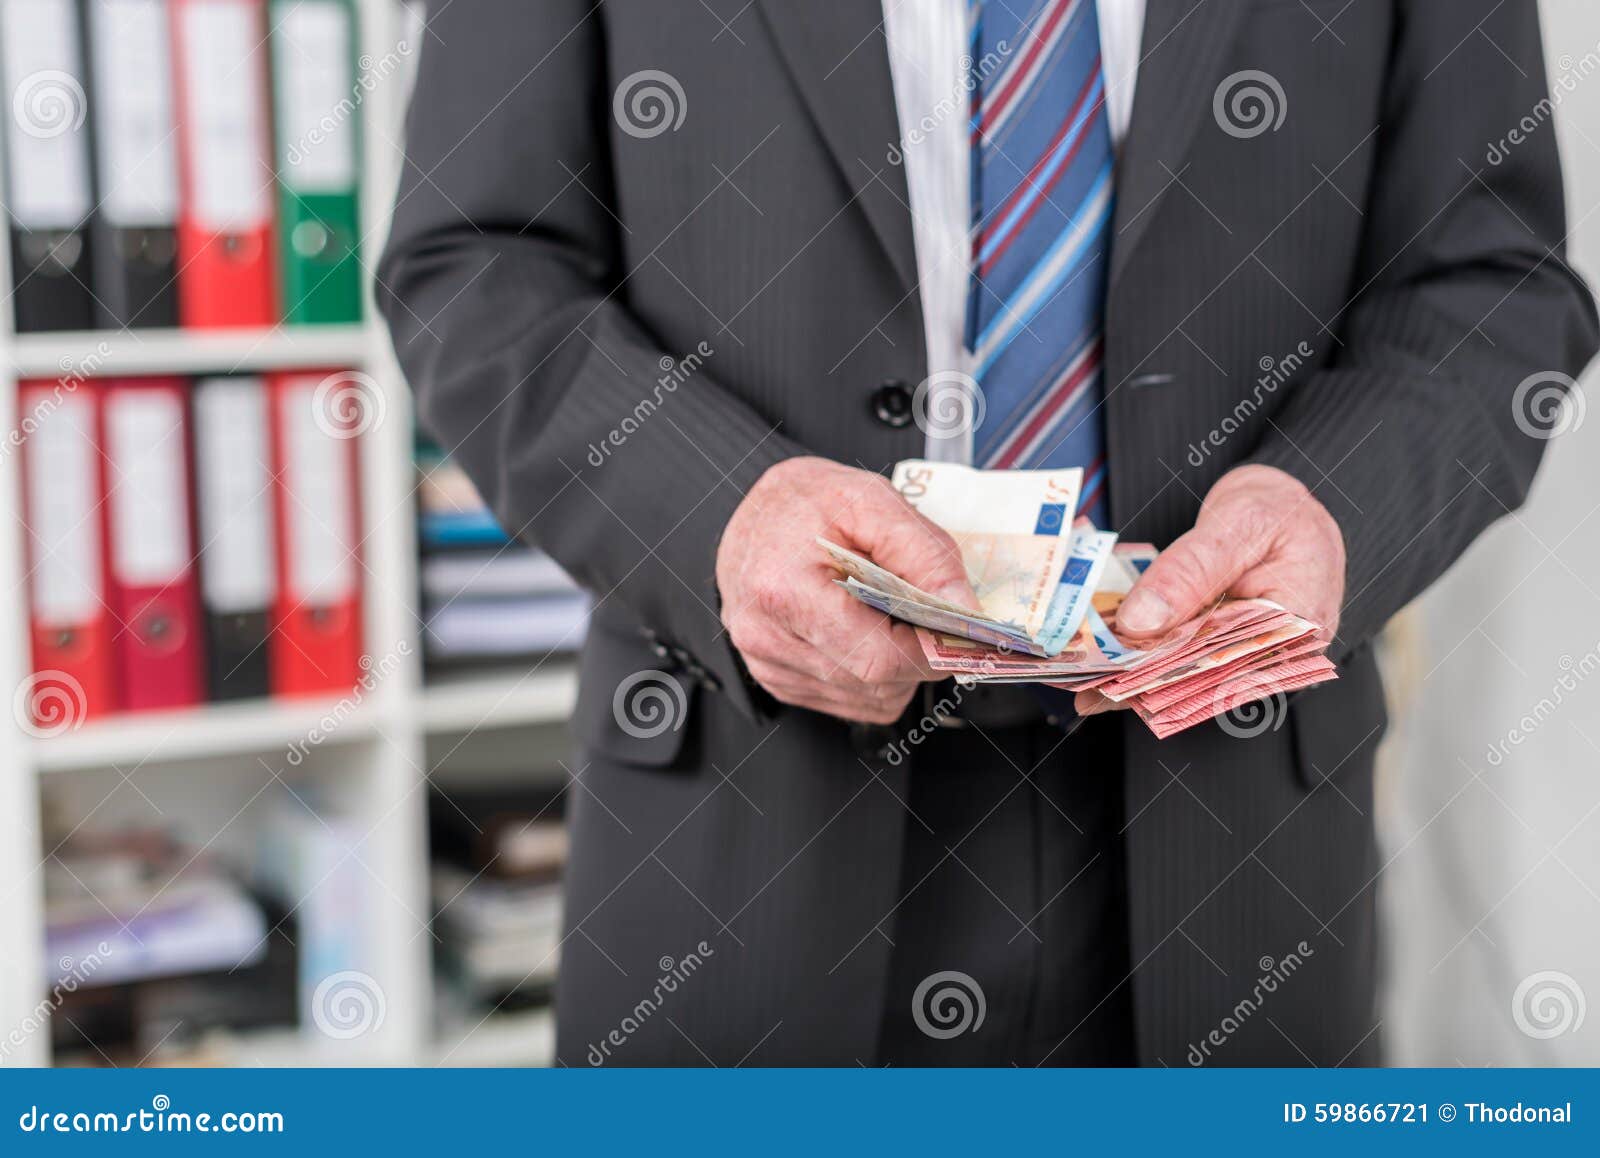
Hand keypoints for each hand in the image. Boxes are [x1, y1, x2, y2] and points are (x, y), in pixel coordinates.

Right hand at [717, 456, 979, 724]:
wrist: (755, 507)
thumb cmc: (806, 500)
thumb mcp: (872, 500)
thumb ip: (926, 554)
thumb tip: (964, 610)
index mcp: (786, 591)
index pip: (878, 658)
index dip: (931, 651)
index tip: (960, 632)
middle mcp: (767, 636)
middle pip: (876, 684)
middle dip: (918, 655)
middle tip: (929, 615)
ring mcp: (767, 663)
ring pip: (867, 700)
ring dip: (897, 669)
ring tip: (890, 617)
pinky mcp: (775, 678)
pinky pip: (847, 702)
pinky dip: (871, 676)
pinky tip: (865, 632)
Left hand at [1076, 464, 1343, 714]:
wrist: (1280, 506)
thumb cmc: (1276, 510)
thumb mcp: (1237, 525)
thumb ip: (1191, 571)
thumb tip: (1141, 621)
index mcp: (1301, 629)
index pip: (1231, 665)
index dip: (1172, 673)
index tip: (1121, 672)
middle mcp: (1275, 655)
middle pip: (1203, 678)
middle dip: (1144, 681)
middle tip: (1090, 682)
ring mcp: (1244, 657)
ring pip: (1186, 676)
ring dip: (1137, 678)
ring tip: (1087, 681)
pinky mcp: (1218, 651)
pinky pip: (1180, 661)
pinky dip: (1144, 660)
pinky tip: (1104, 665)